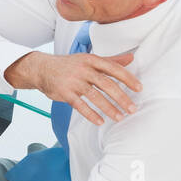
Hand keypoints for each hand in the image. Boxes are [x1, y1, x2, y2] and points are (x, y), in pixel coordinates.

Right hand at [6, 50, 141, 125]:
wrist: (42, 69)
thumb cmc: (69, 65)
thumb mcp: (88, 60)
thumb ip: (110, 60)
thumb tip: (131, 58)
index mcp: (91, 60)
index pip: (113, 68)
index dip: (128, 78)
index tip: (139, 88)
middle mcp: (83, 70)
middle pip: (106, 84)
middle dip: (121, 97)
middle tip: (132, 109)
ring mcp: (73, 82)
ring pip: (94, 96)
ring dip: (108, 108)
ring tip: (119, 117)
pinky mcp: (64, 93)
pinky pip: (80, 105)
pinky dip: (90, 114)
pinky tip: (100, 121)